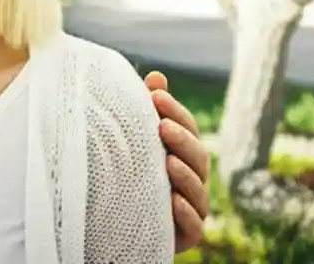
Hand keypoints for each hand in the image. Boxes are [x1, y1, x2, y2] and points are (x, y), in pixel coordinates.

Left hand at [144, 71, 210, 252]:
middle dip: (182, 140)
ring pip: (198, 192)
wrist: (116, 225)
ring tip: (169, 162)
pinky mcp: (184, 236)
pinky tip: (174, 201)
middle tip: (162, 126)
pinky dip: (186, 214)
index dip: (176, 113)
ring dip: (185, 176)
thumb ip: (148, 113)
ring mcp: (191, 209)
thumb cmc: (130, 175)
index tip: (155, 97)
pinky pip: (193, 227)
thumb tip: (157, 76)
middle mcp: (191, 181)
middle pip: (198, 157)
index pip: (187, 130)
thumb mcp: (136, 143)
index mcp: (181, 155)